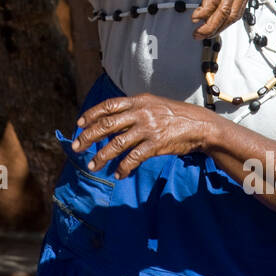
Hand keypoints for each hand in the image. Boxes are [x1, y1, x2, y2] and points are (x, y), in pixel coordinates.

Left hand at [72, 93, 218, 178]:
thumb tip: (112, 119)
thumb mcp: (153, 104)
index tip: (79, 124)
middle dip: (88, 137)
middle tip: (76, 147)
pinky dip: (123, 167)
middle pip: (107, 125)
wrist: (200, 125)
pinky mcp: (156, 144)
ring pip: (117, 144)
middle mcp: (140, 113)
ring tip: (92, 166)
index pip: (108, 106)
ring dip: (101, 156)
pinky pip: (134, 158)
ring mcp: (148, 128)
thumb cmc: (174, 115)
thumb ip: (133, 110)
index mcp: (138, 101)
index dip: (91, 115)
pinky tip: (118, 174)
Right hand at [189, 0, 255, 39]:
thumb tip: (220, 2)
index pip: (238, 12)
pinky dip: (203, 12)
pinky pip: (213, 0)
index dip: (224, 25)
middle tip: (201, 35)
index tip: (212, 30)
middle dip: (215, 29)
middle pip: (230, 15)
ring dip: (208, 24)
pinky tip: (195, 17)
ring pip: (222, 11)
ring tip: (197, 31)